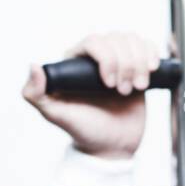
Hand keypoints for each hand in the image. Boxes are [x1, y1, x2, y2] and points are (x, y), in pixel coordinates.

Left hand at [21, 31, 160, 159]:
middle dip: (125, 64)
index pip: (94, 42)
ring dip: (139, 62)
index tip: (109, 84)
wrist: (112, 147)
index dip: (107, 58)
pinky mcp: (135, 67)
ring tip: (137, 87)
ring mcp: (117, 61)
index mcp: (74, 64)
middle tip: (122, 92)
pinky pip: (146, 47)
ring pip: (132, 40)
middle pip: (116, 38)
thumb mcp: (56, 116)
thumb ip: (36, 94)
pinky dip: (152, 55)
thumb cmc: (84, 131)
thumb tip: (33, 66)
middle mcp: (95, 59)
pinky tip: (151, 71)